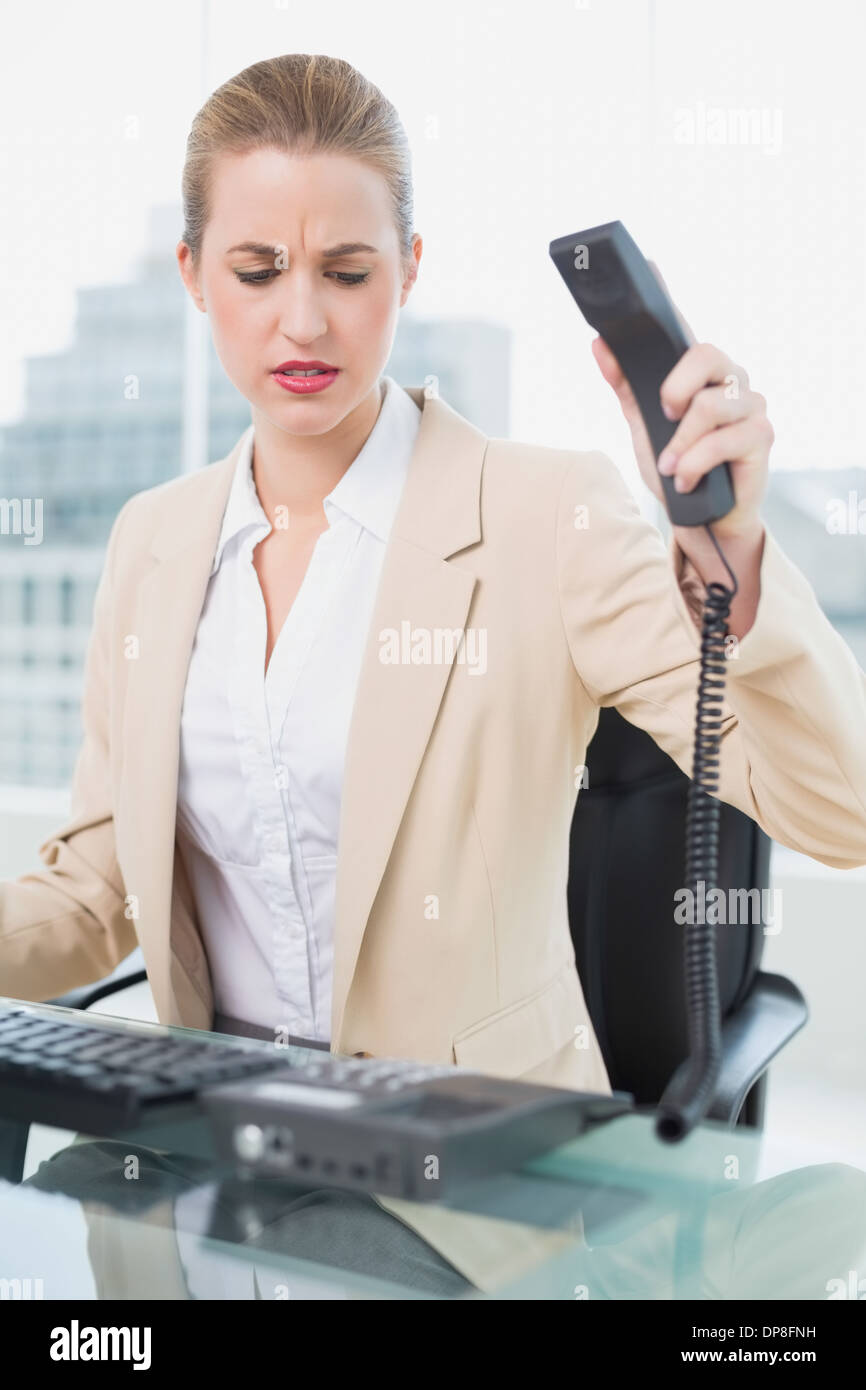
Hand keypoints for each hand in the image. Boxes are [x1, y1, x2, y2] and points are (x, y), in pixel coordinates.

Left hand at [590, 261, 772, 540]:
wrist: (701, 520)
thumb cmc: (676, 468)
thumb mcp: (643, 427)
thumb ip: (624, 387)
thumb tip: (598, 344)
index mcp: (700, 373)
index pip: (686, 330)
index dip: (668, 299)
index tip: (648, 267)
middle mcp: (730, 380)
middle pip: (707, 353)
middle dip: (676, 385)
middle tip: (664, 413)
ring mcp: (750, 407)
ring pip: (711, 405)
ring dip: (680, 443)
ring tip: (669, 465)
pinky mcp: (761, 437)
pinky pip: (722, 441)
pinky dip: (693, 463)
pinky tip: (685, 479)